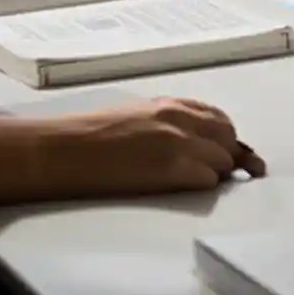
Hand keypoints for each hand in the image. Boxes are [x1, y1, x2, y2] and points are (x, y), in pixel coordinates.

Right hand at [44, 97, 266, 196]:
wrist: (64, 149)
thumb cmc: (86, 136)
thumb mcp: (132, 116)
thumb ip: (164, 123)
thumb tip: (186, 141)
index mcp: (168, 105)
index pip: (216, 116)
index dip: (222, 136)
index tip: (221, 148)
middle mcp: (179, 119)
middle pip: (228, 137)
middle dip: (226, 154)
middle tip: (215, 171)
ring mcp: (179, 142)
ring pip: (224, 160)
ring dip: (215, 174)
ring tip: (193, 182)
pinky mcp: (173, 168)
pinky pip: (209, 180)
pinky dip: (203, 187)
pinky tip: (183, 190)